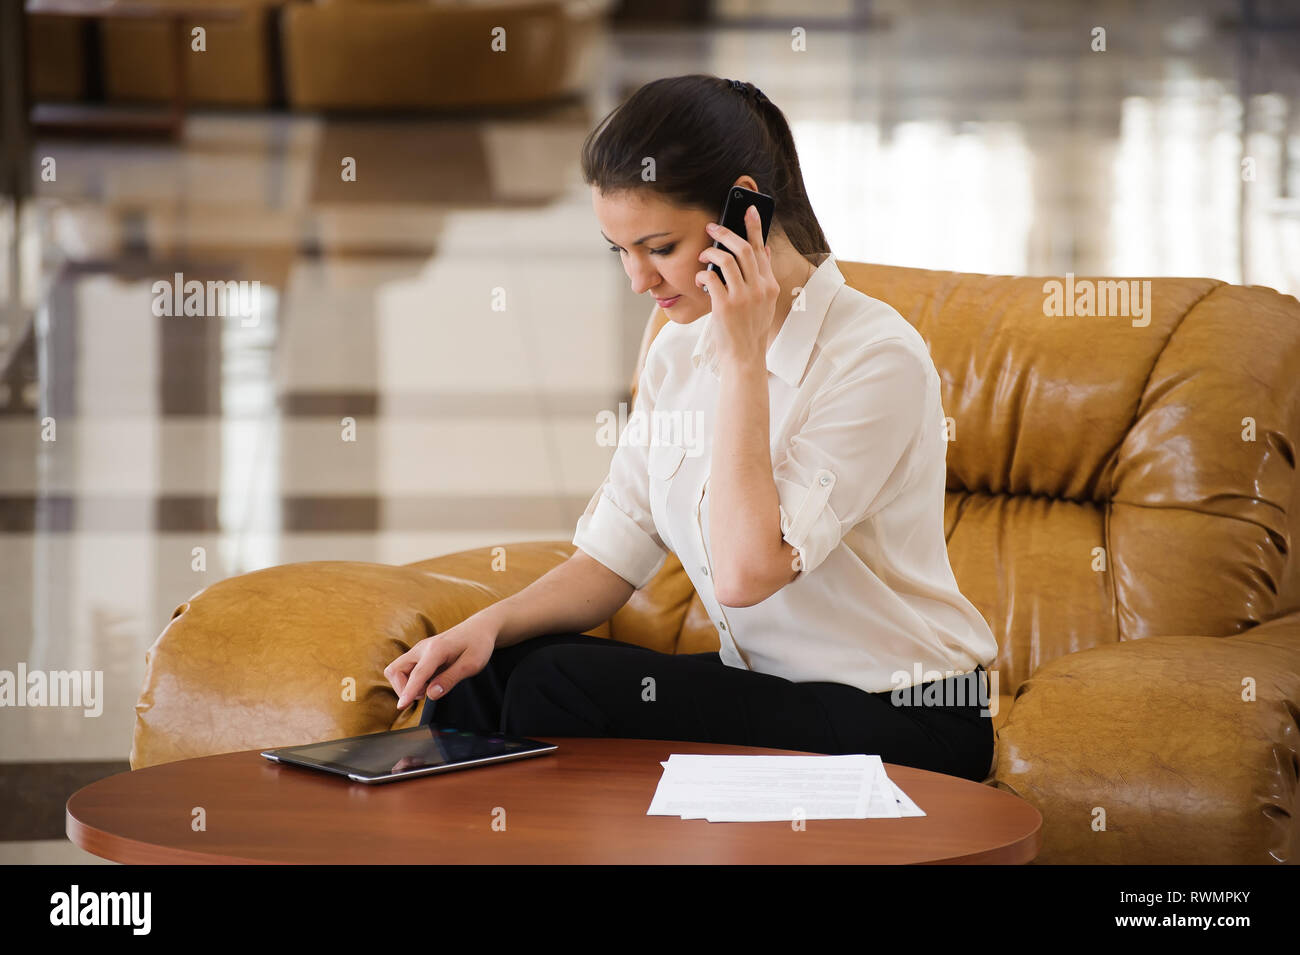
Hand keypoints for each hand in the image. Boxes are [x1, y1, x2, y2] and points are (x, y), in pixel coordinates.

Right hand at [384, 611, 499, 709]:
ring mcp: (418, 650)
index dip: (408, 692)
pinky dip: (411, 680)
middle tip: (424, 694)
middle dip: (403, 689)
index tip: (401, 706)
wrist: (478, 629)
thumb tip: (431, 694)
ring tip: (428, 687)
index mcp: (436, 649)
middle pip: (395, 670)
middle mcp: (422, 648)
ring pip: (397, 670)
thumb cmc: (477, 645)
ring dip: (406, 685)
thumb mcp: (472, 664)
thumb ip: (450, 679)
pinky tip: (429, 681)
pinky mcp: (418, 654)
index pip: (417, 674)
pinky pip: (404, 669)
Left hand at [695, 204, 780, 367]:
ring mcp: (743, 297)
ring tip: (702, 254)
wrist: (745, 357)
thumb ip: (764, 276)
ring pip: (726, 259)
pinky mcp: (725, 306)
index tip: (748, 209)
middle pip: (743, 249)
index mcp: (769, 285)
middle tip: (712, 227)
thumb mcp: (765, 302)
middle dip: (725, 232)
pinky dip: (702, 274)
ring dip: (711, 252)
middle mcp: (759, 288)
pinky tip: (699, 278)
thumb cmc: (750, 329)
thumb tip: (764, 250)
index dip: (754, 226)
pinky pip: (711, 278)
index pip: (761, 249)